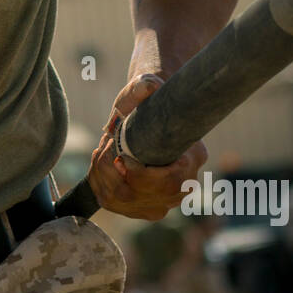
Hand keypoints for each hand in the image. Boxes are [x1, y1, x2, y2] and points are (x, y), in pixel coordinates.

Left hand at [87, 73, 206, 221]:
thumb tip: (148, 85)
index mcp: (193, 155)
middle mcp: (185, 184)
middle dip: (114, 174)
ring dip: (103, 177)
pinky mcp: (146, 206)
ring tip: (101, 151)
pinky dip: (100, 186)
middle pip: (143, 196)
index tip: (122, 157)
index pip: (171, 181)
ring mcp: (166, 199)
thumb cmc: (148, 100)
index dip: (142, 175)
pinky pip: (118, 206)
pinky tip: (99, 165)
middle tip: (105, 147)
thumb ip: (145, 86)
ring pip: (126, 203)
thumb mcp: (145, 88)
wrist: (147, 113)